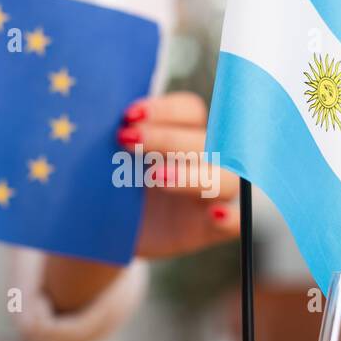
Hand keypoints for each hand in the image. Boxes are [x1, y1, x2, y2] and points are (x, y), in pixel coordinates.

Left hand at [118, 93, 240, 258]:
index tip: (128, 116)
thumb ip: (119, 138)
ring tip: (154, 177)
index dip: (165, 110)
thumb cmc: (110, 184)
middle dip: (168, 140)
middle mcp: (202, 160)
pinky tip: (215, 215)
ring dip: (192, 176)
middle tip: (127, 141)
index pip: (190, 111)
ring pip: (225, 178)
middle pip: (207, 142)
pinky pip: (237, 223)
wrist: (103, 231)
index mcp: (183, 132)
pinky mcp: (209, 229)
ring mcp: (209, 196)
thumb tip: (114, 122)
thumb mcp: (110, 158)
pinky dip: (231, 218)